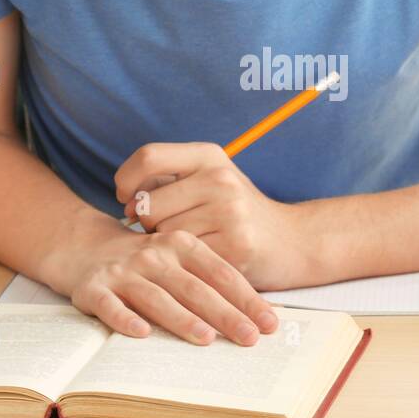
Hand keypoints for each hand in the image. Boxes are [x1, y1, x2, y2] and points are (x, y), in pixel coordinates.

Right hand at [59, 228, 279, 345]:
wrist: (85, 246)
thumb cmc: (147, 262)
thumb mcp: (180, 260)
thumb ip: (212, 282)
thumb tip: (261, 315)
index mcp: (182, 245)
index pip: (221, 273)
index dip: (246, 298)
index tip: (270, 323)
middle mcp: (154, 255)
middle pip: (194, 287)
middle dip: (225, 314)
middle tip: (250, 337)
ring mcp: (123, 271)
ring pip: (156, 297)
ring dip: (181, 318)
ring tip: (207, 338)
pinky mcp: (94, 288)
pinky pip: (110, 306)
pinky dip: (124, 318)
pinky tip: (141, 333)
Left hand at [114, 142, 317, 290]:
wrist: (292, 240)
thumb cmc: (236, 211)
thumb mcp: (207, 180)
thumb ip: (166, 180)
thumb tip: (126, 197)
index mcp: (209, 155)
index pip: (148, 157)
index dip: (126, 179)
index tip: (127, 198)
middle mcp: (220, 177)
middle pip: (148, 203)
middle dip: (147, 222)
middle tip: (167, 228)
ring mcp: (229, 211)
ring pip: (163, 233)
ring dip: (168, 244)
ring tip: (195, 241)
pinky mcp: (235, 246)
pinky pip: (185, 257)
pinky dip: (187, 262)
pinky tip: (206, 257)